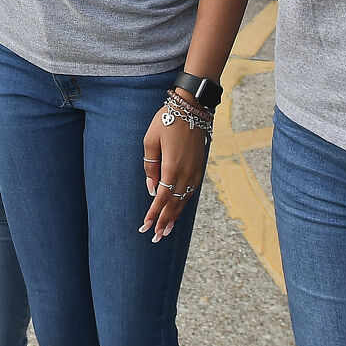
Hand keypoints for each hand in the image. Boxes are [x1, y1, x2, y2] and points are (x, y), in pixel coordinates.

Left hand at [141, 96, 209, 243]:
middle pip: (175, 204)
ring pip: (184, 200)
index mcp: (173, 167)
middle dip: (164, 222)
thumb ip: (150, 166)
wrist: (192, 108)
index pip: (162, 199)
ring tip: (166, 231)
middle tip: (155, 237)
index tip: (146, 226)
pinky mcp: (199, 168)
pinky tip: (177, 210)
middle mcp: (186, 173)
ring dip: (175, 216)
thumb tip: (152, 188)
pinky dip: (183, 204)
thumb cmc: (167, 121)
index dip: (154, 214)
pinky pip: (190, 192)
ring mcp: (195, 171)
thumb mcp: (150, 141)